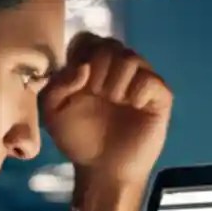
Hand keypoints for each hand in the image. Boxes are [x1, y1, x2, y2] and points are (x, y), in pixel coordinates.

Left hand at [41, 32, 173, 185]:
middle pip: (110, 44)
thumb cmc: (79, 141)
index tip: (79, 80)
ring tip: (114, 101)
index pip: (89, 39)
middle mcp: (116, 71)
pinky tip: (133, 106)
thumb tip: (84, 67)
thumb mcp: (54, 113)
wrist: (102, 170)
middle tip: (97, 93)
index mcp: (91, 69)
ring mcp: (139, 82)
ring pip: (132, 57)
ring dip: (117, 79)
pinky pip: (152, 80)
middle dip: (100, 67)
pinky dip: (139, 90)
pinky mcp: (158, 98)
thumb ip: (58, 84)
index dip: (83, 54)